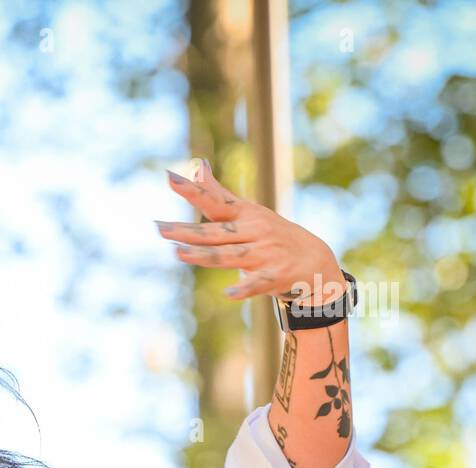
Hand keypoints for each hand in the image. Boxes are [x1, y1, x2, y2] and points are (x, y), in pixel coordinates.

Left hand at [155, 158, 346, 307]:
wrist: (315, 261)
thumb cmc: (271, 235)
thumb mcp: (247, 211)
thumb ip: (218, 193)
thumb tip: (197, 165)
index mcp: (245, 214)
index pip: (214, 201)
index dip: (193, 190)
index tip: (169, 178)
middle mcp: (254, 231)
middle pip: (215, 232)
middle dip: (187, 231)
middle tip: (160, 229)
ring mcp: (265, 253)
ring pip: (229, 256)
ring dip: (204, 256)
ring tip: (179, 254)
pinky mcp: (275, 276)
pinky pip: (257, 284)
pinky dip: (244, 289)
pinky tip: (229, 294)